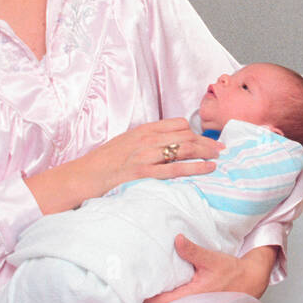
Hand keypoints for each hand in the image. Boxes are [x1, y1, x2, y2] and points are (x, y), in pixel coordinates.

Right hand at [24, 119, 222, 214]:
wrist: (81, 177)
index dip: (194, 131)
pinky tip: (208, 168)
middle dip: (206, 141)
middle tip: (221, 147)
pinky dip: (195, 167)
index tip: (205, 139)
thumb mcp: (125, 145)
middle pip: (185, 135)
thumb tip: (164, 145)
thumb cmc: (102, 164)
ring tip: (220, 156)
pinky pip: (175, 169)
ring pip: (184, 149)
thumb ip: (144, 142)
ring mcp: (145, 155)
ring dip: (206, 152)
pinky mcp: (143, 172)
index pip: (177, 124)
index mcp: (142, 130)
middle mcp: (146, 139)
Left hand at [140, 239, 276, 302]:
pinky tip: (160, 298)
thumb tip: (176, 239)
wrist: (250, 281)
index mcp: (189, 298)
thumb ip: (192, 251)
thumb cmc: (232, 272)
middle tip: (131, 293)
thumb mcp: (212, 259)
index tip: (133, 290)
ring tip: (143, 295)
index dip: (140, 300)